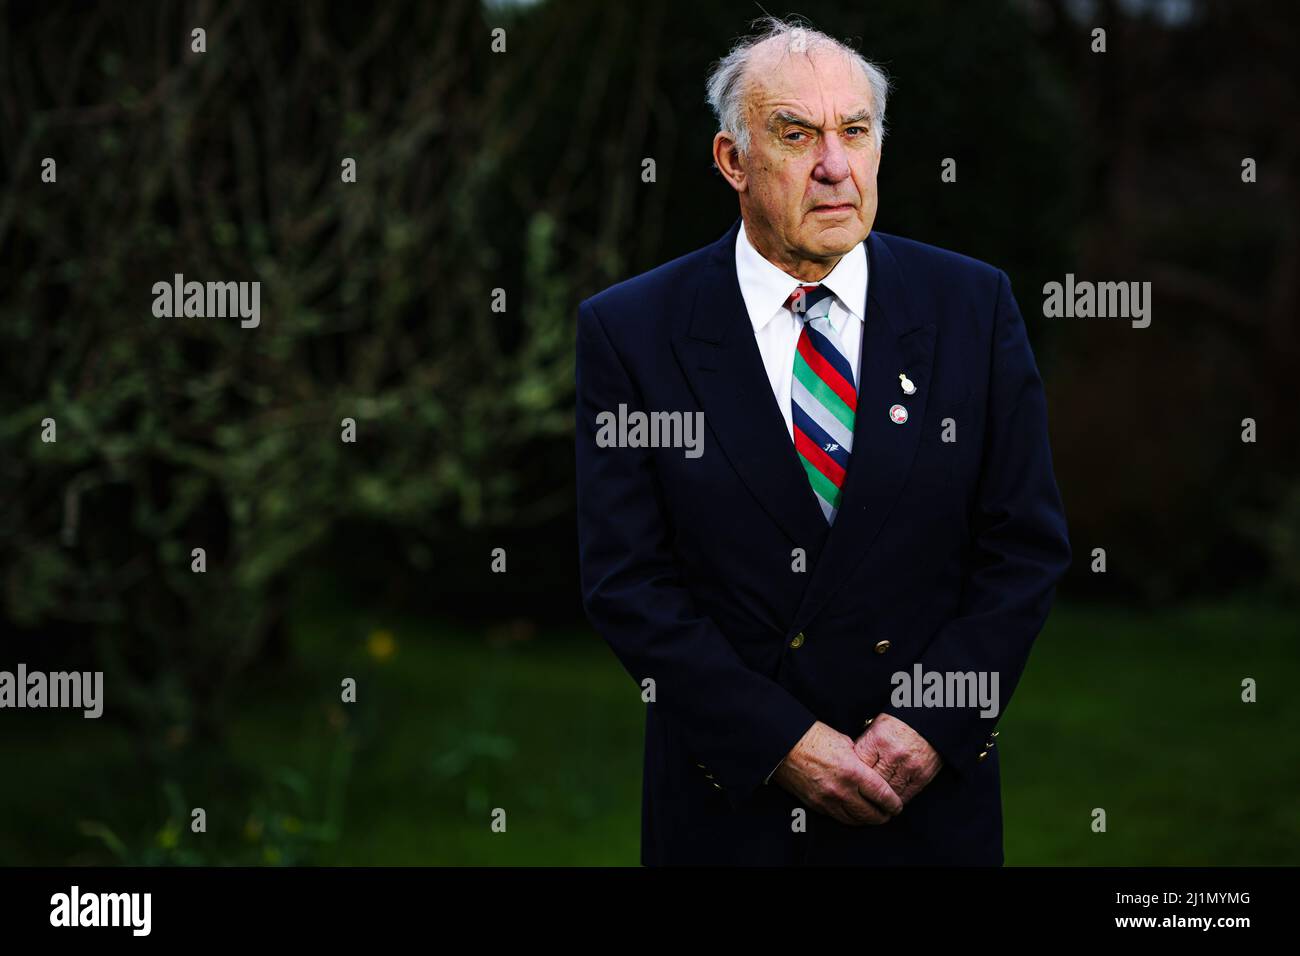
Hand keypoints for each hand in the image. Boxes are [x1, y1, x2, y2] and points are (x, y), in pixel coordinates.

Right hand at [771, 721, 903, 825]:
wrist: (783, 745)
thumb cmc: (812, 737)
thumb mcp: (844, 741)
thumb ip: (859, 758)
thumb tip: (869, 767)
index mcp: (852, 771)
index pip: (882, 795)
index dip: (893, 803)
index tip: (897, 805)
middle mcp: (841, 789)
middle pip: (870, 814)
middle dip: (883, 816)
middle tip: (888, 813)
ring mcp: (827, 800)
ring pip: (854, 820)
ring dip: (866, 820)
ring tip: (873, 816)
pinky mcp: (815, 805)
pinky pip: (837, 817)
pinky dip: (848, 817)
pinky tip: (853, 813)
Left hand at [853, 713, 942, 807]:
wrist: (927, 719)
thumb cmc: (898, 723)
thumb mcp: (875, 728)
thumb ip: (864, 747)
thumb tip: (850, 765)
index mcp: (878, 740)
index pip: (859, 765)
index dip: (853, 775)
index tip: (850, 782)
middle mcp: (893, 754)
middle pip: (873, 782)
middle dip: (865, 790)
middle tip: (858, 798)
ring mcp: (909, 767)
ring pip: (889, 792)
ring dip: (880, 800)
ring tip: (873, 804)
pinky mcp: (922, 776)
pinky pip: (905, 795)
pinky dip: (896, 800)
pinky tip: (890, 802)